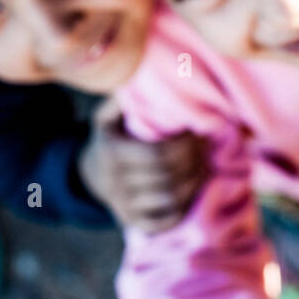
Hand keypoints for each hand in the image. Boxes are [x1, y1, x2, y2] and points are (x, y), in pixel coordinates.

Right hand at [78, 97, 208, 233]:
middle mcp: (115, 182)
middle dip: (192, 161)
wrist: (91, 173)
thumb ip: (124, 99)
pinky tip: (194, 190)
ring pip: (168, 199)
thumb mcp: (108, 114)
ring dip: (194, 183)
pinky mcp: (133, 222)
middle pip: (165, 176)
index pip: (156, 154)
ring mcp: (123, 206)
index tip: (197, 133)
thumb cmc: (110, 135)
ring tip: (206, 166)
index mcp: (111, 152)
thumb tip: (144, 76)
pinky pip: (163, 221)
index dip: (182, 145)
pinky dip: (184, 208)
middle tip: (207, 149)